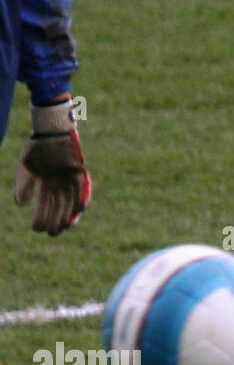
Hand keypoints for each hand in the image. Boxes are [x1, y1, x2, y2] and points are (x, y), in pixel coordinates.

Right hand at [13, 97, 91, 235]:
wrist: (51, 131)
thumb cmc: (37, 148)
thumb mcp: (26, 168)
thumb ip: (23, 185)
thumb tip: (20, 204)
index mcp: (45, 185)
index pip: (43, 206)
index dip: (40, 217)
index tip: (37, 228)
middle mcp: (58, 186)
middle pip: (57, 208)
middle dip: (54, 221)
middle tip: (52, 233)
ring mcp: (69, 181)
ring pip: (69, 203)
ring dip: (67, 215)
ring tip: (63, 227)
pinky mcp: (79, 174)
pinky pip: (82, 191)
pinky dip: (80, 200)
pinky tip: (78, 211)